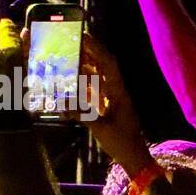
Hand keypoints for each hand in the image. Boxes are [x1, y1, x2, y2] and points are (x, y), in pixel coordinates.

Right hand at [81, 32, 151, 174]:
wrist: (134, 158)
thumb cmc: (122, 143)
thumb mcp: (101, 128)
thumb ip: (82, 114)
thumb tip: (61, 104)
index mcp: (119, 92)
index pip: (109, 64)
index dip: (97, 49)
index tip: (84, 36)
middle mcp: (116, 90)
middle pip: (102, 66)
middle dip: (88, 52)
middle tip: (70, 40)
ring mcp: (111, 98)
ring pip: (97, 75)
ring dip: (84, 64)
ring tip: (67, 54)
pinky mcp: (106, 105)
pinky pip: (93, 88)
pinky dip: (82, 80)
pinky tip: (70, 76)